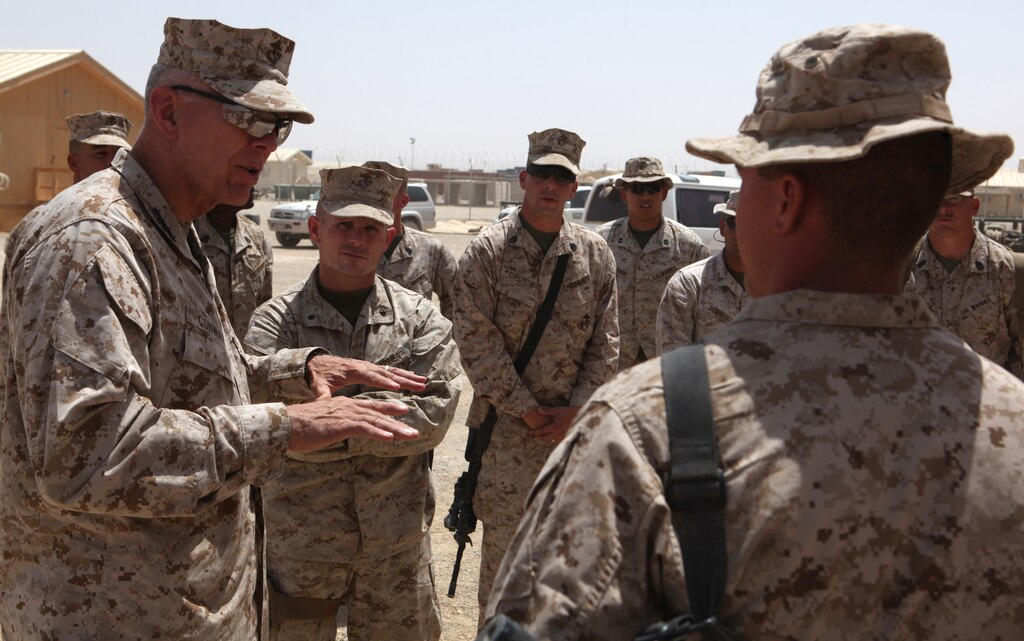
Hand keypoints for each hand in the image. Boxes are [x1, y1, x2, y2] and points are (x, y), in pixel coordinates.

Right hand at [286, 396, 417, 451]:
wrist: (284, 424)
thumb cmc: (299, 426)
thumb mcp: (322, 422)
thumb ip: (334, 423)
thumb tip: (337, 429)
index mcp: (343, 405)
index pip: (369, 406)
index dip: (387, 408)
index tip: (402, 410)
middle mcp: (347, 407)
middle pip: (377, 411)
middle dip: (397, 417)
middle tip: (413, 426)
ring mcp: (345, 414)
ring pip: (376, 419)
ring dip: (395, 428)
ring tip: (410, 435)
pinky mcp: (341, 424)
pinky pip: (364, 428)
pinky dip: (378, 432)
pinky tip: (390, 437)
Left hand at [306, 355, 425, 399]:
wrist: (318, 361)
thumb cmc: (319, 375)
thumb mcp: (318, 385)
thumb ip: (321, 394)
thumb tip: (321, 401)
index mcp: (352, 371)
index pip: (371, 377)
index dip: (384, 383)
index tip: (397, 388)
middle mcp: (364, 366)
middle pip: (387, 373)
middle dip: (404, 380)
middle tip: (419, 385)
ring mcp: (369, 366)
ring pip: (392, 371)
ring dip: (408, 377)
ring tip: (423, 382)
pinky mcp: (372, 367)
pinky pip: (390, 370)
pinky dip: (404, 374)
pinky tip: (415, 378)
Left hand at [527, 406, 579, 444]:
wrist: (581, 416)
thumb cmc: (569, 412)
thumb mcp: (557, 410)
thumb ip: (547, 411)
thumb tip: (538, 410)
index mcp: (555, 427)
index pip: (542, 431)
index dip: (535, 433)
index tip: (530, 433)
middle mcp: (558, 433)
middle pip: (546, 438)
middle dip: (539, 438)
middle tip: (534, 437)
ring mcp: (563, 435)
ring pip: (552, 440)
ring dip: (546, 439)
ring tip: (542, 438)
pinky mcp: (566, 435)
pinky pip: (558, 440)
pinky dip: (553, 439)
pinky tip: (552, 437)